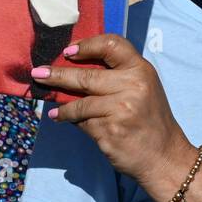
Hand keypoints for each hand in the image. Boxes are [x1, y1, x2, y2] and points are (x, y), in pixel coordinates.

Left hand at [32, 35, 194, 192]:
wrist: (164, 156)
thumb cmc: (150, 119)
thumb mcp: (143, 88)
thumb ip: (117, 76)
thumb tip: (75, 68)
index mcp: (141, 70)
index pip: (111, 45)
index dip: (87, 45)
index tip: (67, 52)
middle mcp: (132, 86)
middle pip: (86, 76)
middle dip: (57, 75)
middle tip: (38, 73)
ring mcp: (120, 110)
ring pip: (80, 103)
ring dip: (61, 106)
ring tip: (51, 108)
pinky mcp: (109, 131)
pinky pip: (83, 122)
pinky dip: (72, 121)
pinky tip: (64, 121)